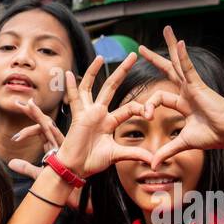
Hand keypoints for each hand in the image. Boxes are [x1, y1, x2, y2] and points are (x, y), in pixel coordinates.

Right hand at [15, 52, 151, 177]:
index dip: (141, 109)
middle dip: (122, 71)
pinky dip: (70, 87)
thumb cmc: (92, 162)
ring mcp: (87, 113)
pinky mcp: (78, 117)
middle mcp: (99, 113)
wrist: (75, 169)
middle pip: (112, 87)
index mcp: (110, 121)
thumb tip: (154, 161)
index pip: (129, 108)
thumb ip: (135, 154)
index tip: (150, 114)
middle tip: (133, 55)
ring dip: (95, 72)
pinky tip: (69, 74)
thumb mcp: (117, 155)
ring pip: (91, 88)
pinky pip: (74, 100)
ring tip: (101, 57)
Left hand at [137, 25, 223, 167]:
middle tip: (141, 49)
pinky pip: (188, 67)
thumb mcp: (183, 143)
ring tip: (165, 29)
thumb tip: (153, 165)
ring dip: (170, 46)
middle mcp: (187, 91)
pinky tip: (178, 42)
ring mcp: (193, 86)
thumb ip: (167, 151)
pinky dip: (183, 56)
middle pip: (168, 71)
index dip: (145, 106)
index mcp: (183, 103)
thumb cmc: (213, 137)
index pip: (158, 98)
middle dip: (155, 60)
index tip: (142, 116)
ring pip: (178, 63)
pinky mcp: (199, 86)